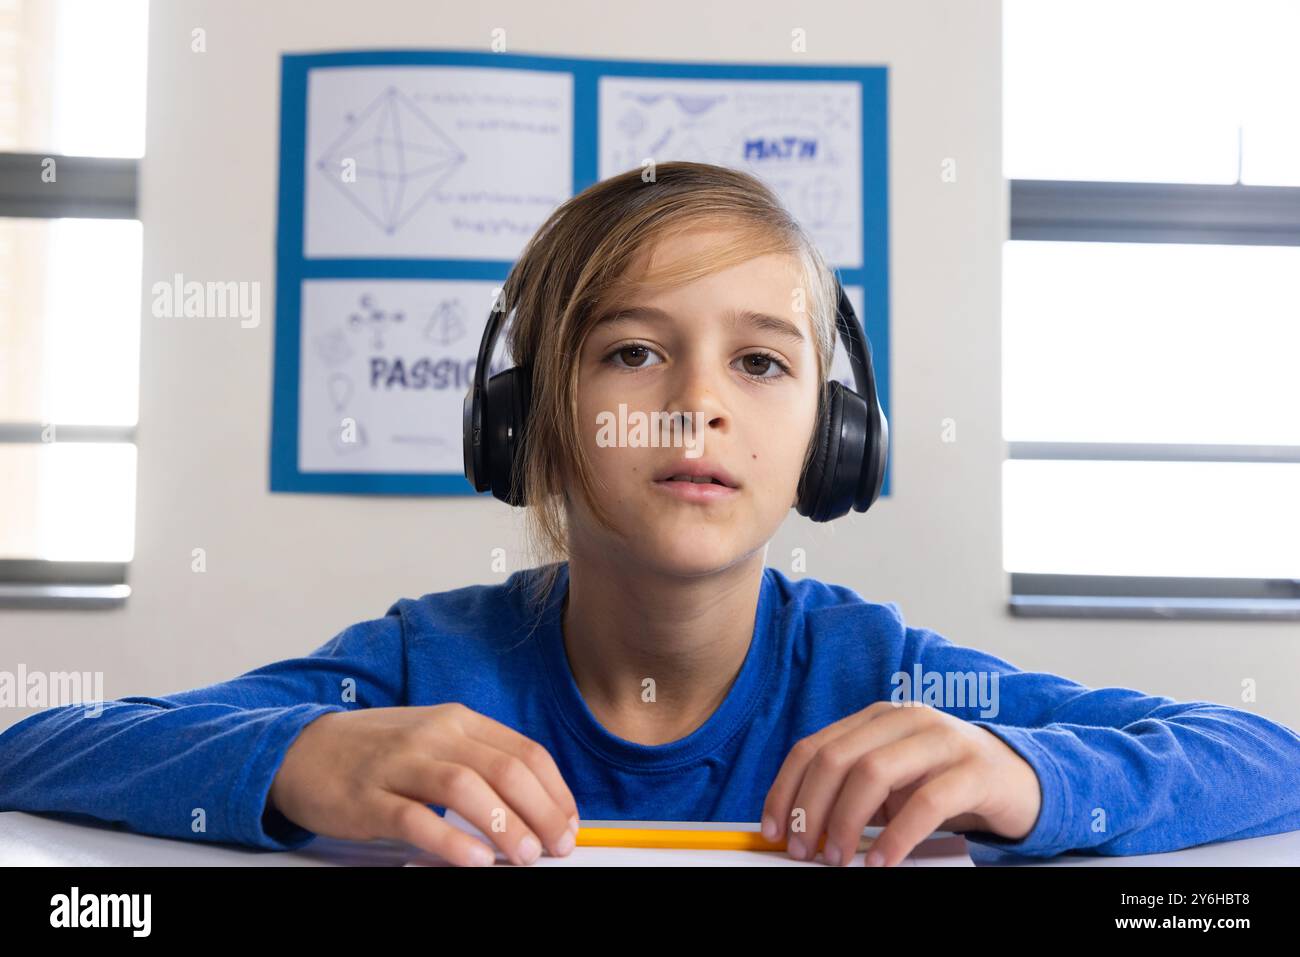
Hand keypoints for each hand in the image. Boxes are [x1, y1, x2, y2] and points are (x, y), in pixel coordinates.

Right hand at [268, 703, 578, 866]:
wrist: (300, 750)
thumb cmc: (377, 752)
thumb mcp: (435, 741)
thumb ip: (480, 762)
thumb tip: (535, 804)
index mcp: (458, 721)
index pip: (525, 752)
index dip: (556, 791)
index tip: (570, 824)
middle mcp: (434, 735)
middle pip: (504, 769)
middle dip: (541, 811)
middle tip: (557, 845)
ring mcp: (400, 763)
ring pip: (465, 788)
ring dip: (504, 825)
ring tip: (525, 855)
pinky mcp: (368, 796)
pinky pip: (415, 818)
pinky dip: (450, 840)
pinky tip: (474, 861)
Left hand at [761, 701, 1041, 865]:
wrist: (1020, 779)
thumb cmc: (944, 782)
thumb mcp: (892, 781)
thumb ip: (851, 790)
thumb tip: (798, 826)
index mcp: (877, 718)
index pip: (814, 746)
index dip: (786, 788)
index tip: (772, 827)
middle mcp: (905, 720)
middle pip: (838, 758)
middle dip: (810, 808)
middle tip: (801, 850)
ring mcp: (942, 740)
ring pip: (874, 772)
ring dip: (846, 820)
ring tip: (836, 857)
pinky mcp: (974, 771)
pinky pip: (925, 803)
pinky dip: (896, 836)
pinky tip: (880, 860)